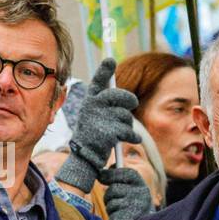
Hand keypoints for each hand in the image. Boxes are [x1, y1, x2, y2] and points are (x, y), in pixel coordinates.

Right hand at [56, 60, 138, 193]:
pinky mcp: (110, 133)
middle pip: (120, 96)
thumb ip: (106, 105)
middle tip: (133, 103)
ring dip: (128, 125)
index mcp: (89, 102)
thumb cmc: (92, 136)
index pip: (97, 82)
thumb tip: (127, 98)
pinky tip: (132, 140)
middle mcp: (93, 108)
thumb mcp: (93, 117)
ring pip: (126, 116)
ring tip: (121, 133)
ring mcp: (101, 119)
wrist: (84, 159)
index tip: (110, 60)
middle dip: (129, 99)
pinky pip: (130, 132)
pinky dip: (133, 137)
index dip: (104, 71)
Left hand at [100, 166, 152, 219]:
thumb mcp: (130, 194)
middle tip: (116, 205)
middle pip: (113, 189)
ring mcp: (137, 207)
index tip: (101, 176)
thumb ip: (119, 182)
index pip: (126, 173)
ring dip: (111, 212)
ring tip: (121, 216)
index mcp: (142, 186)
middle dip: (108, 198)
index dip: (111, 174)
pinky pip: (112, 218)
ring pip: (111, 204)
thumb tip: (101, 172)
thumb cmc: (133, 212)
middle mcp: (142, 194)